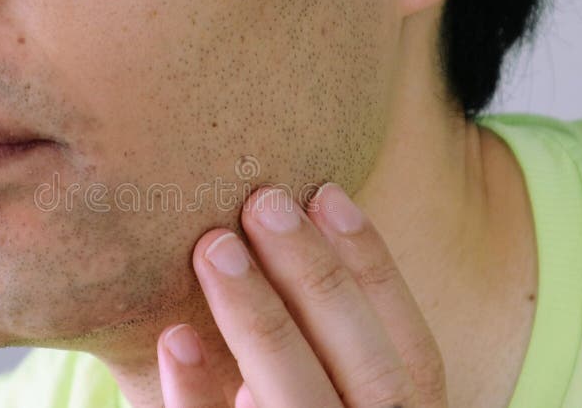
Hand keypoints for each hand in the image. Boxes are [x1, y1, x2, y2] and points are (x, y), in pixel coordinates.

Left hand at [156, 183, 447, 406]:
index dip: (376, 270)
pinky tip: (172, 339)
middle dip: (318, 281)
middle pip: (369, 374)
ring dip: (261, 322)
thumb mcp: (333, 392)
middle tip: (263, 203)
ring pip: (299, 404)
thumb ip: (328, 349)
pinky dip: (196, 400)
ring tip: (215, 246)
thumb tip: (301, 235)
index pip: (409, 352)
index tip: (329, 194)